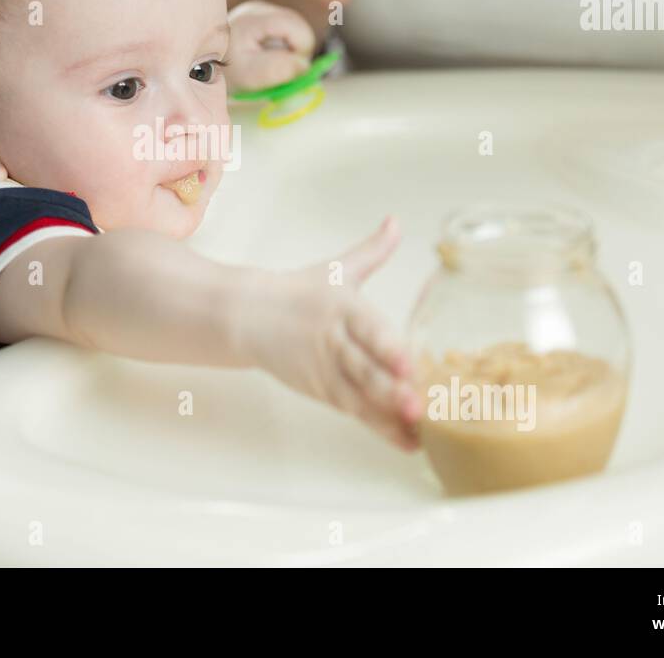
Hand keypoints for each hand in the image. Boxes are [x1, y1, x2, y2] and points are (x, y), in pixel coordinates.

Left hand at [223, 0, 316, 90]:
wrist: (201, 64)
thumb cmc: (225, 71)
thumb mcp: (248, 76)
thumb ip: (276, 70)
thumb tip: (305, 65)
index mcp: (256, 20)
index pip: (299, 30)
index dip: (302, 53)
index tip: (289, 71)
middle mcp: (259, 8)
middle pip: (300, 27)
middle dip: (297, 52)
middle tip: (280, 70)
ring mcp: (260, 10)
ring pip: (295, 29)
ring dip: (290, 50)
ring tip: (269, 64)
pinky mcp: (261, 16)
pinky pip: (285, 30)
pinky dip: (282, 46)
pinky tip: (265, 56)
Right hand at [228, 216, 422, 450]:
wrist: (246, 316)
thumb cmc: (299, 292)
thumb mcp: (335, 270)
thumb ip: (372, 251)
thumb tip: (396, 222)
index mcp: (341, 306)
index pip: (367, 328)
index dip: (387, 347)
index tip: (408, 362)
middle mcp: (332, 340)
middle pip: (362, 368)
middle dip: (390, 390)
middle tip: (417, 405)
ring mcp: (323, 370)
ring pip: (358, 397)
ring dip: (387, 415)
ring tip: (416, 430)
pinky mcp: (319, 391)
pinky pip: (353, 412)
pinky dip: (379, 427)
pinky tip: (407, 440)